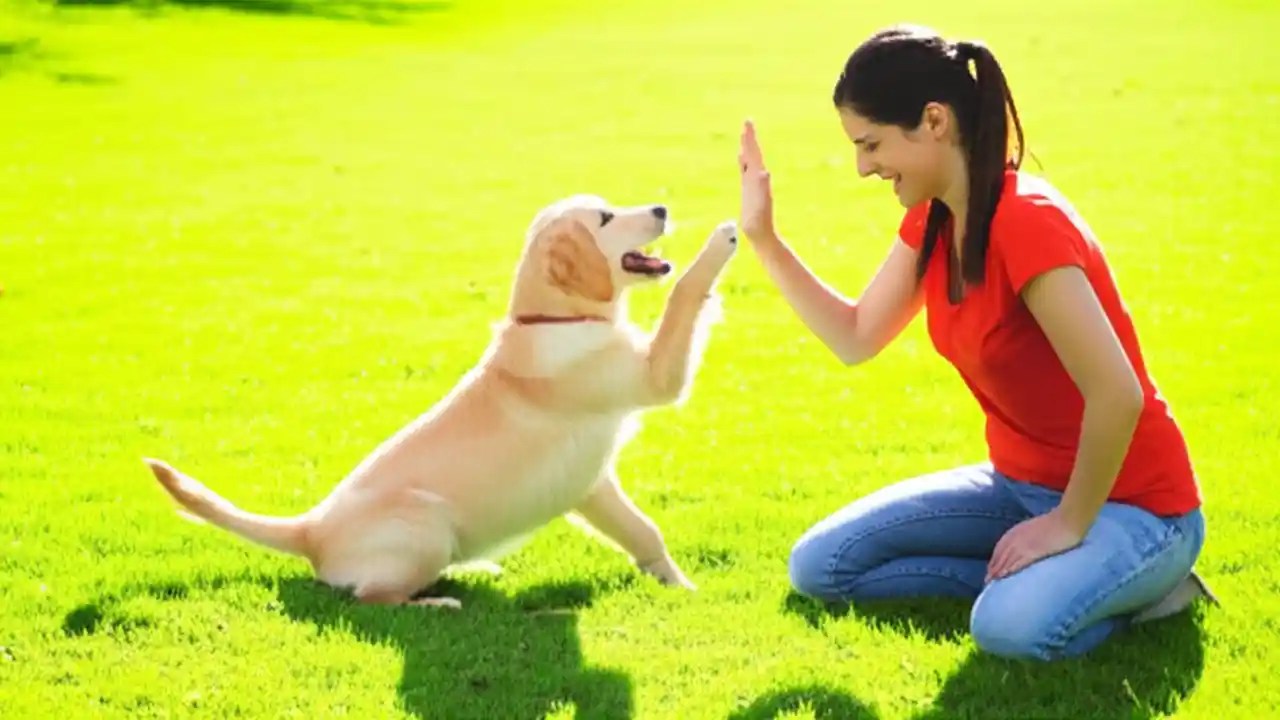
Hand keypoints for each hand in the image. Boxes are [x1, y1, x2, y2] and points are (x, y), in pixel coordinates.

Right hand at [738, 120, 775, 242]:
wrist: (762, 235)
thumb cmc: (760, 222)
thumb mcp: (761, 204)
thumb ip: (762, 188)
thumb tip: (764, 172)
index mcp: (759, 178)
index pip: (754, 154)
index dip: (750, 139)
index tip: (748, 124)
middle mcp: (757, 178)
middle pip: (752, 154)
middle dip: (749, 138)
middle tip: (747, 122)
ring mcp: (753, 184)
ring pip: (749, 161)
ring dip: (746, 148)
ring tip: (744, 136)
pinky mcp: (749, 191)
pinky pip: (745, 171)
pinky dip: (743, 162)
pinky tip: (742, 159)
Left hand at [986, 510, 1085, 582]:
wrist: (1068, 519)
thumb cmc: (1057, 524)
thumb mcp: (1036, 528)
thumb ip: (1028, 535)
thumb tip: (1027, 545)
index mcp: (1017, 531)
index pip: (1001, 547)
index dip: (995, 559)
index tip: (991, 568)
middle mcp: (1017, 537)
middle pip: (1000, 554)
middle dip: (993, 567)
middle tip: (987, 579)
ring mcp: (1024, 543)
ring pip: (1006, 559)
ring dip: (997, 570)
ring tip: (992, 581)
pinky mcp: (1033, 550)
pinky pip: (1018, 561)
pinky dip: (1009, 568)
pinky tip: (1004, 575)